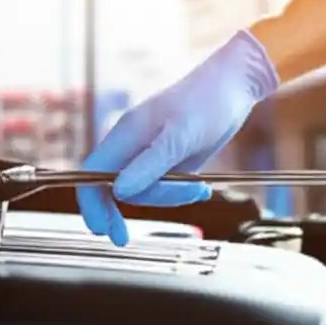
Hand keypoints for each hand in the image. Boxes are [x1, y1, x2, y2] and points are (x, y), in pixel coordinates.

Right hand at [77, 30, 278, 245]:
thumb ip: (150, 165)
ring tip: (200, 189)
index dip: (90, 202)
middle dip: (123, 210)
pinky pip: (162, 185)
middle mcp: (132, 143)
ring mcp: (149, 152)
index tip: (99, 227)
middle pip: (112, 186)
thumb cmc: (208, 102)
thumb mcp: (181, 137)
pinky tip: (201, 187)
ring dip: (169, 197)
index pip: (91, 172)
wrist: (235, 86)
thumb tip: (119, 192)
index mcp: (127, 133)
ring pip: (142, 189)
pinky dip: (178, 192)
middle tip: (123, 238)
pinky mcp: (167, 159)